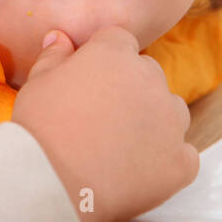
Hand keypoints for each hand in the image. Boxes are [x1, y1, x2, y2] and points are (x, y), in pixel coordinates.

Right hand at [12, 26, 199, 221]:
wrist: (51, 184)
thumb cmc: (39, 130)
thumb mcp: (37, 84)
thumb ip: (54, 56)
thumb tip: (60, 37)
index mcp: (115, 54)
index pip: (120, 41)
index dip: (104, 60)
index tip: (89, 82)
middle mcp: (150, 80)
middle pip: (149, 74)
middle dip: (131, 89)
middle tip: (102, 118)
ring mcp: (170, 121)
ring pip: (172, 111)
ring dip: (155, 122)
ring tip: (122, 146)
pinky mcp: (180, 161)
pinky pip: (184, 155)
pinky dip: (167, 162)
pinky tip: (139, 173)